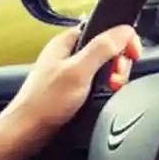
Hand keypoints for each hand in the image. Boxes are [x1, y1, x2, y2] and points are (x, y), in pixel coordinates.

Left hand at [0, 25, 142, 148]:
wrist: (27, 132)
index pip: (103, 28)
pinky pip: (96, 82)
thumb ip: (102, 48)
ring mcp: (70, 72)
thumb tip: (124, 31)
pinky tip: (102, 96)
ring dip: (112, 76)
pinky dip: (104, 88)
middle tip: (116, 77)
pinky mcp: (72, 89)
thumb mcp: (79, 71)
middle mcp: (68, 54)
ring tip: (110, 87)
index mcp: (67, 42)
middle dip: (118, 62)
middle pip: (106, 48)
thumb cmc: (44, 103)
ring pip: (103, 66)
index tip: (131, 53)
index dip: (121, 39)